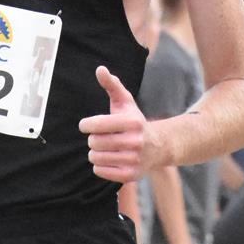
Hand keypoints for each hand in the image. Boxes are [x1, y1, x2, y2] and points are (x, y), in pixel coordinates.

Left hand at [80, 67, 155, 182]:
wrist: (158, 147)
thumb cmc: (135, 121)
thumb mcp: (126, 102)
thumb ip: (112, 85)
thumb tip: (100, 69)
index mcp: (133, 122)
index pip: (96, 125)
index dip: (86, 125)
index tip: (85, 125)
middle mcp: (135, 142)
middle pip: (94, 142)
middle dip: (94, 139)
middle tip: (101, 137)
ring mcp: (133, 160)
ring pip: (95, 157)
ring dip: (95, 152)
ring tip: (105, 148)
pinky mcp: (130, 175)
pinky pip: (99, 170)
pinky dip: (100, 165)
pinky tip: (109, 159)